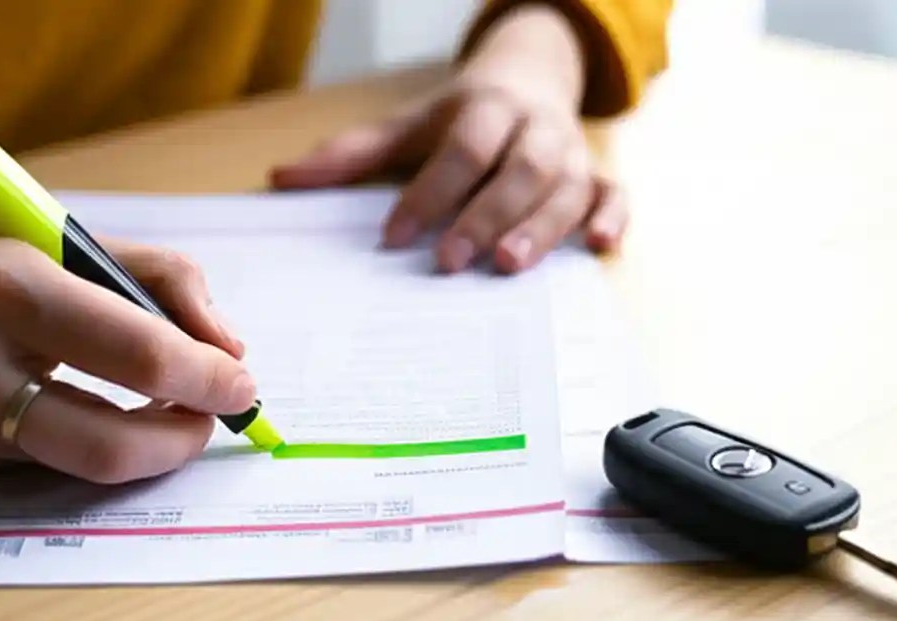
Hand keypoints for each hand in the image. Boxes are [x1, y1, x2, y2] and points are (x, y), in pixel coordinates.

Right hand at [0, 198, 251, 483]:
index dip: (207, 377)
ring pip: (80, 462)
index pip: (137, 350)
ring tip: (162, 415)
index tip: (241, 382)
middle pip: (109, 444)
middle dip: (183, 439)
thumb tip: (228, 346)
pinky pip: (40, 463)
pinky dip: (81, 441)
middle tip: (210, 416)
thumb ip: (154, 279)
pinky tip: (78, 410)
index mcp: (6, 282)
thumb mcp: (52, 239)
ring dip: (143, 446)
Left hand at [271, 3, 627, 273]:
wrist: (531, 77)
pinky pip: (614, 195)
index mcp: (484, 110)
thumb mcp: (409, 125)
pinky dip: (613, 218)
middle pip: (517, 171)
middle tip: (450, 261)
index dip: (428, 192)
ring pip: (565, 188)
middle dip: (484, 215)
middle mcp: (533, 130)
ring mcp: (570, 155)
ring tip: (508, 267)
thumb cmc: (463, 116)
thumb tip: (282, 179)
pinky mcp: (596, 177)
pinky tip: (601, 247)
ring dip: (541, 228)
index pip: (459, 151)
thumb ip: (354, 154)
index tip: (393, 235)